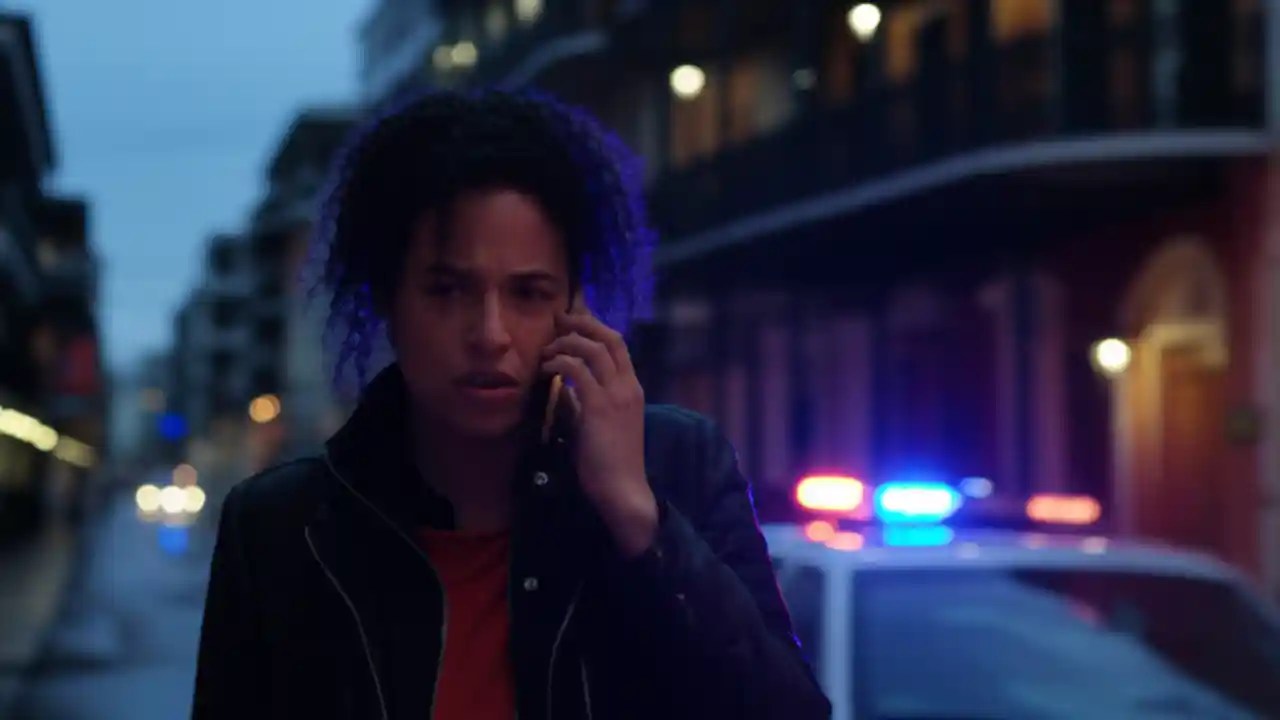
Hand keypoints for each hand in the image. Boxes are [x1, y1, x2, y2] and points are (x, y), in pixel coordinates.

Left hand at [541, 308, 657, 557]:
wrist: (623, 489)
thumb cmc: (610, 462)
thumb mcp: (599, 425)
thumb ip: (586, 404)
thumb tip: (566, 390)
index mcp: (632, 388)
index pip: (617, 344)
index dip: (595, 328)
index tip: (571, 324)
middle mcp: (628, 386)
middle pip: (609, 338)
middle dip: (581, 324)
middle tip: (557, 321)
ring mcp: (616, 395)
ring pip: (592, 349)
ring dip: (565, 344)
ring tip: (546, 352)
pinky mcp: (598, 407)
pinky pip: (577, 371)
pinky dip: (559, 363)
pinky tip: (546, 370)